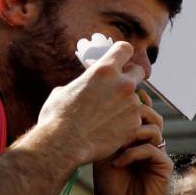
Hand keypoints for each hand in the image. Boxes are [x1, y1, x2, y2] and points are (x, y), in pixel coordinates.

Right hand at [34, 39, 150, 170]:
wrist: (63, 145)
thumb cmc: (57, 117)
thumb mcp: (64, 91)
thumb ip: (82, 83)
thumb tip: (83, 84)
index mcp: (104, 70)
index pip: (125, 49)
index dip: (122, 53)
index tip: (120, 60)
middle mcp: (122, 83)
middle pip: (138, 71)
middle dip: (130, 76)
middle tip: (119, 86)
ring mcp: (131, 103)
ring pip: (136, 97)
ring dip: (126, 102)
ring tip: (106, 115)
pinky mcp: (135, 122)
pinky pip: (135, 117)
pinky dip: (126, 122)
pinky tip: (110, 129)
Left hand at [90, 90, 168, 194]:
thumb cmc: (110, 189)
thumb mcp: (104, 158)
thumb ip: (108, 137)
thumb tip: (102, 113)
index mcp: (137, 141)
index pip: (141, 115)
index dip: (134, 104)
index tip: (118, 97)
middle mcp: (150, 145)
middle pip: (152, 117)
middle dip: (135, 114)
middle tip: (117, 118)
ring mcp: (158, 155)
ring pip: (153, 130)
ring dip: (131, 133)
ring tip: (115, 143)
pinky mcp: (164, 166)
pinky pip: (151, 150)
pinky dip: (132, 154)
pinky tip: (117, 164)